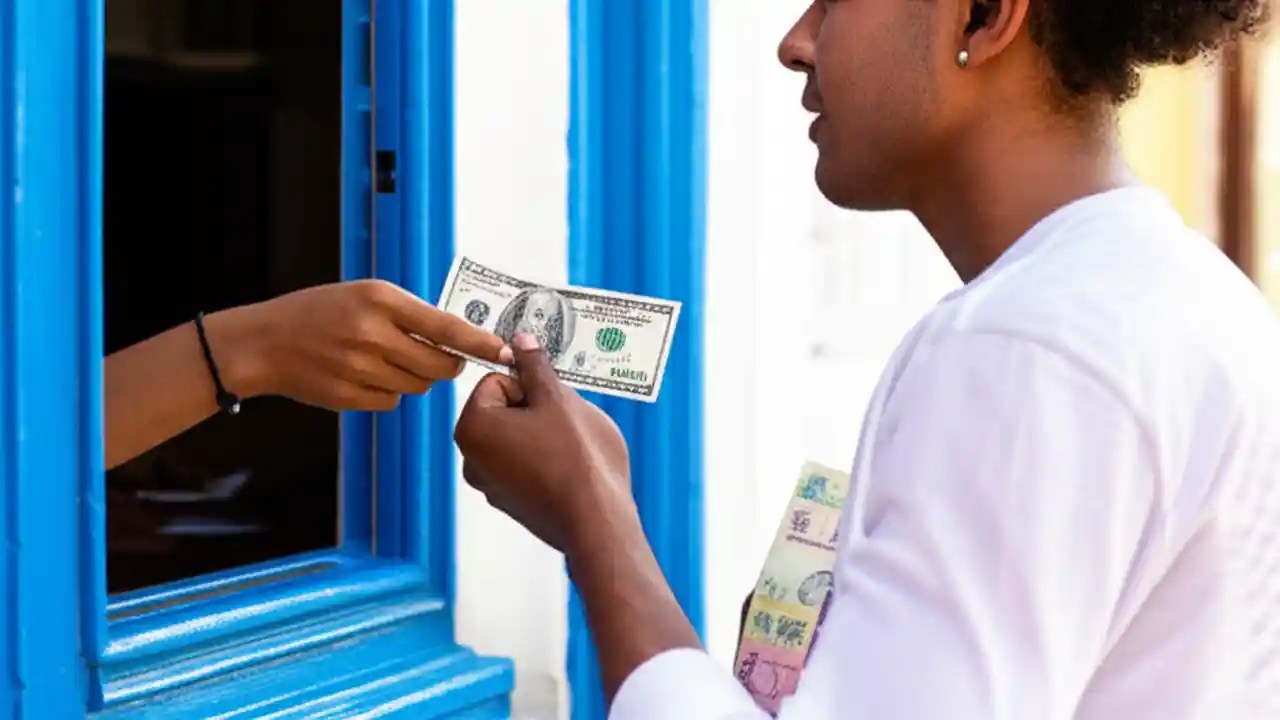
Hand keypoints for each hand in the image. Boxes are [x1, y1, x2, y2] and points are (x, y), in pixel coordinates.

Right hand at [207, 279, 506, 410]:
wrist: (265, 342)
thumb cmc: (318, 312)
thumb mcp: (363, 294)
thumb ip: (409, 313)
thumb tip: (457, 337)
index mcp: (379, 300)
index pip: (446, 326)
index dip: (480, 342)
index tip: (504, 350)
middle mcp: (372, 334)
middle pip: (440, 364)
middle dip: (449, 364)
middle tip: (445, 358)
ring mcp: (360, 369)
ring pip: (418, 385)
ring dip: (417, 377)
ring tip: (390, 359)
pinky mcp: (350, 397)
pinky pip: (393, 401)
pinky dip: (390, 392)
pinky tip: (367, 375)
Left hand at [453, 333, 632, 551]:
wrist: (597, 522)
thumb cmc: (577, 457)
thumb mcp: (558, 399)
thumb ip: (535, 367)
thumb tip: (520, 341)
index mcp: (474, 427)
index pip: (497, 381)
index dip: (530, 386)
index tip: (554, 402)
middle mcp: (472, 458)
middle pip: (504, 409)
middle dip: (535, 409)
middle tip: (566, 423)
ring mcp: (490, 486)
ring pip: (518, 437)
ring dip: (542, 433)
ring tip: (571, 447)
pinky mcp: (512, 504)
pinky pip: (526, 465)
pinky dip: (545, 460)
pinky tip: (570, 469)